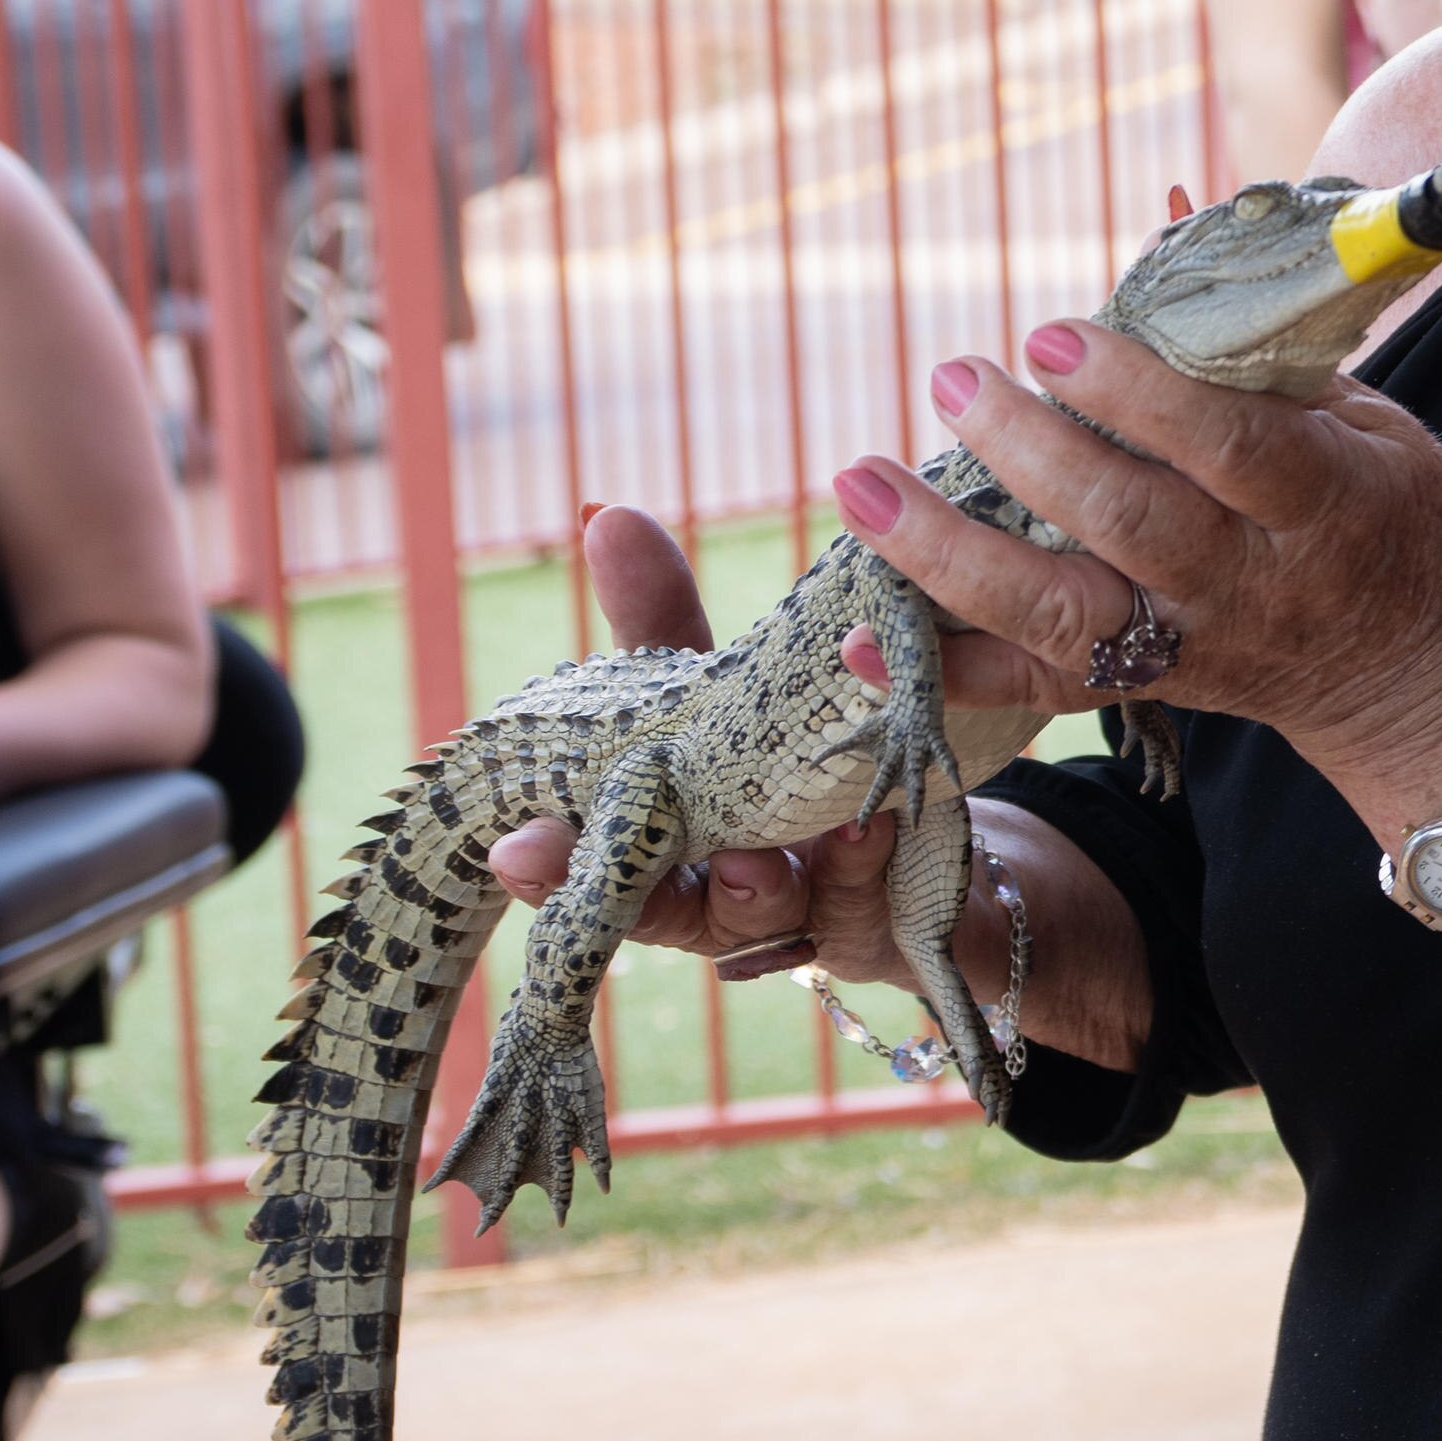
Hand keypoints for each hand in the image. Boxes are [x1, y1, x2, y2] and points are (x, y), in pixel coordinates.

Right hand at [489, 506, 910, 983]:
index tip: (513, 848)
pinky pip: (871, 912)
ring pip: (771, 923)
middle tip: (629, 863)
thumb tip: (604, 513)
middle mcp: (725, 897)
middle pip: (672, 917)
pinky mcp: (889, 927)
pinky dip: (866, 870)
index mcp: (666, 847)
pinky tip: (872, 826)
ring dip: (760, 886)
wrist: (928, 810)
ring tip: (756, 853)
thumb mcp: (722, 685)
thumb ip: (661, 618)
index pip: (592, 868)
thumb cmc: (793, 750)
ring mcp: (803, 920)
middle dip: (645, 899)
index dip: (552, 866)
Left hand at [849, 323, 1441, 828]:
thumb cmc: (1403, 520)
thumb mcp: (1370, 419)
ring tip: (863, 484)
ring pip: (1061, 616)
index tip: (1054, 336)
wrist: (1431, 684)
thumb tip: (1164, 219)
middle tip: (956, 376)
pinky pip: (1034, 689)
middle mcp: (1249, 584)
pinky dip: (943, 668)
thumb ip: (1260, 345)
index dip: (1137, 396)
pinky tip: (856, 636)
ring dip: (949, 553)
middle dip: (1029, 452)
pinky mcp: (1146, 692)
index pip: (1228, 448)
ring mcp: (1192, 647)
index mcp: (1323, 502)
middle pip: (1128, 526)